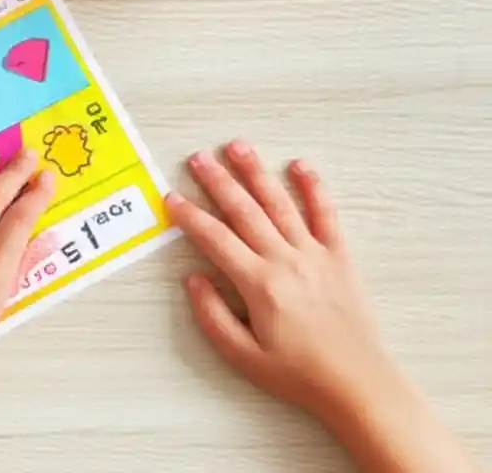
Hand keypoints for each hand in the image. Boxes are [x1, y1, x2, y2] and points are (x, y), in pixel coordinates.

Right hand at [169, 140, 390, 415]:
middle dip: (218, 181)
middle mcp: (286, 261)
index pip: (215, 239)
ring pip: (280, 204)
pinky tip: (299, 165)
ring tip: (238, 147)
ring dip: (256, 173)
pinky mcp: (340, 257)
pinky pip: (326, 215)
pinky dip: (313, 188)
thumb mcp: (243, 355)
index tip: (171, 198)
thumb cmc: (299, 374)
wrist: (358, 383)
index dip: (189, 216)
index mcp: (258, 284)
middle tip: (197, 158)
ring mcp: (315, 255)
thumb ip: (212, 316)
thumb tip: (193, 280)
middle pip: (244, 211)